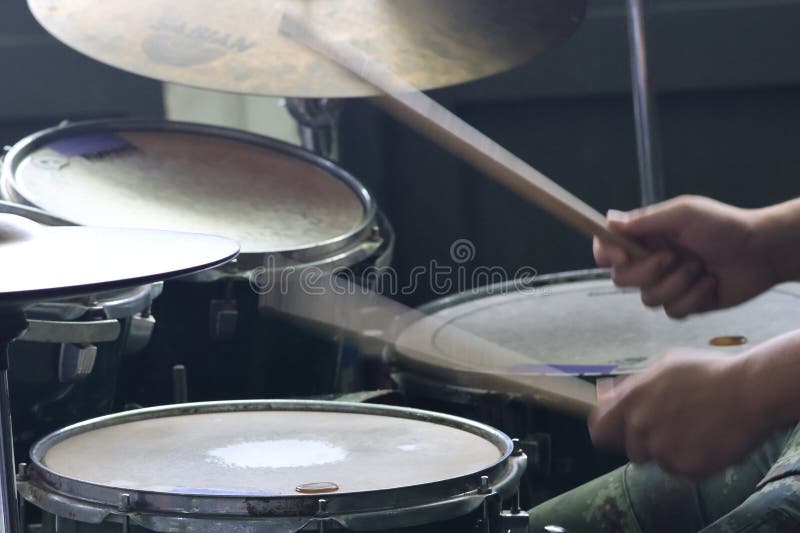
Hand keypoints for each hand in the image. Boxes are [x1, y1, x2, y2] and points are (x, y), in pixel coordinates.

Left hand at [589, 352, 767, 479]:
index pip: (600, 429)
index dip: (608, 432)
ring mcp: (663, 449)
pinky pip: (681, 470)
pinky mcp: (686, 468)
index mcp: (631, 400)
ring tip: (695, 430)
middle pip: (631, 449)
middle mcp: (641, 427)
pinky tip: (707, 440)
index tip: (617, 432)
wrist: (749, 391)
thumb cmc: (707, 372)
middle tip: (672, 427)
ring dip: (670, 451)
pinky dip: (691, 461)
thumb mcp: (663, 366)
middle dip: (646, 442)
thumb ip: (631, 384)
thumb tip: (604, 393)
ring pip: (657, 460)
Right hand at [594, 195, 779, 317]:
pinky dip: (694, 297)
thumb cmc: (725, 226)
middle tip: (675, 257)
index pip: (607, 247)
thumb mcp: (684, 214)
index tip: (621, 255)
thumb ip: (645, 220)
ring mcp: (666, 283)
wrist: (762, 253)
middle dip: (648, 271)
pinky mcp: (684, 303)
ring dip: (678, 283)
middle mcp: (650, 260)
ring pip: (648, 299)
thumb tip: (609, 221)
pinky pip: (672, 311)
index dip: (605, 253)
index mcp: (646, 236)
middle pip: (621, 278)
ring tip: (701, 268)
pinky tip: (710, 283)